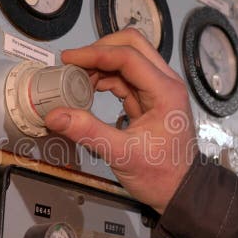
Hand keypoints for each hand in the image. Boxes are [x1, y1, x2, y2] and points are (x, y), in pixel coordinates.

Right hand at [45, 29, 196, 213]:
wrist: (181, 192)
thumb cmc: (162, 176)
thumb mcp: (122, 154)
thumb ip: (88, 132)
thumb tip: (56, 116)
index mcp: (165, 91)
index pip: (128, 57)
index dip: (95, 54)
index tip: (69, 59)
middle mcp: (165, 84)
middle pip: (132, 45)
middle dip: (100, 49)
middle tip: (74, 64)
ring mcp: (158, 90)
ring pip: (128, 59)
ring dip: (101, 64)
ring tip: (76, 80)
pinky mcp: (150, 99)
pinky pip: (126, 78)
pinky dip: (105, 78)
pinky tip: (89, 89)